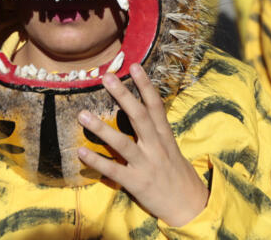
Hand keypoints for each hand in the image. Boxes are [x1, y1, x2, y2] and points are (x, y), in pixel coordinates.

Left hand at [78, 64, 209, 226]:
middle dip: (123, 96)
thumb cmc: (176, 174)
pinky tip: (81, 152)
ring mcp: (146, 165)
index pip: (155, 106)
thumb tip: (140, 110)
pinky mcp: (136, 182)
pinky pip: (114, 171)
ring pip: (122, 143)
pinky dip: (97, 161)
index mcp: (164, 137)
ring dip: (101, 128)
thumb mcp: (171, 149)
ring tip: (82, 114)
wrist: (189, 206)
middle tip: (107, 78)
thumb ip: (155, 132)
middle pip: (139, 117)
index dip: (145, 85)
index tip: (134, 66)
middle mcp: (156, 147)